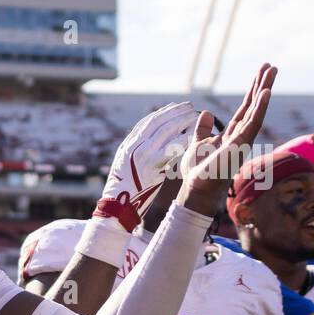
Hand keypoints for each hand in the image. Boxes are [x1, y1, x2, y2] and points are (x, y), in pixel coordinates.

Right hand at [95, 102, 196, 231]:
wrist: (118, 207)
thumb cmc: (125, 189)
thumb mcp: (125, 165)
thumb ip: (137, 151)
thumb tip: (151, 140)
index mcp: (128, 145)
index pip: (148, 122)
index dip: (164, 113)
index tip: (176, 107)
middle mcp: (134, 146)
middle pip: (158, 122)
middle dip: (176, 113)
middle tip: (190, 107)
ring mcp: (142, 155)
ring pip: (166, 131)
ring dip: (182, 122)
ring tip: (195, 118)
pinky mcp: (152, 166)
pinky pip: (171, 148)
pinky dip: (183, 139)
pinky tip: (193, 136)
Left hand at [176, 63, 276, 215]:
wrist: (197, 188)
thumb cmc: (199, 171)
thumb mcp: (198, 143)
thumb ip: (203, 129)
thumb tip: (207, 113)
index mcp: (231, 134)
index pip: (244, 108)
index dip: (251, 92)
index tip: (260, 74)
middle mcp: (240, 135)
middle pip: (254, 105)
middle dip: (262, 85)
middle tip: (271, 66)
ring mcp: (242, 139)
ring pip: (257, 110)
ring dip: (264, 90)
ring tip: (272, 71)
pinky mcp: (240, 144)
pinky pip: (253, 123)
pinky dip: (260, 107)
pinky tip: (266, 92)